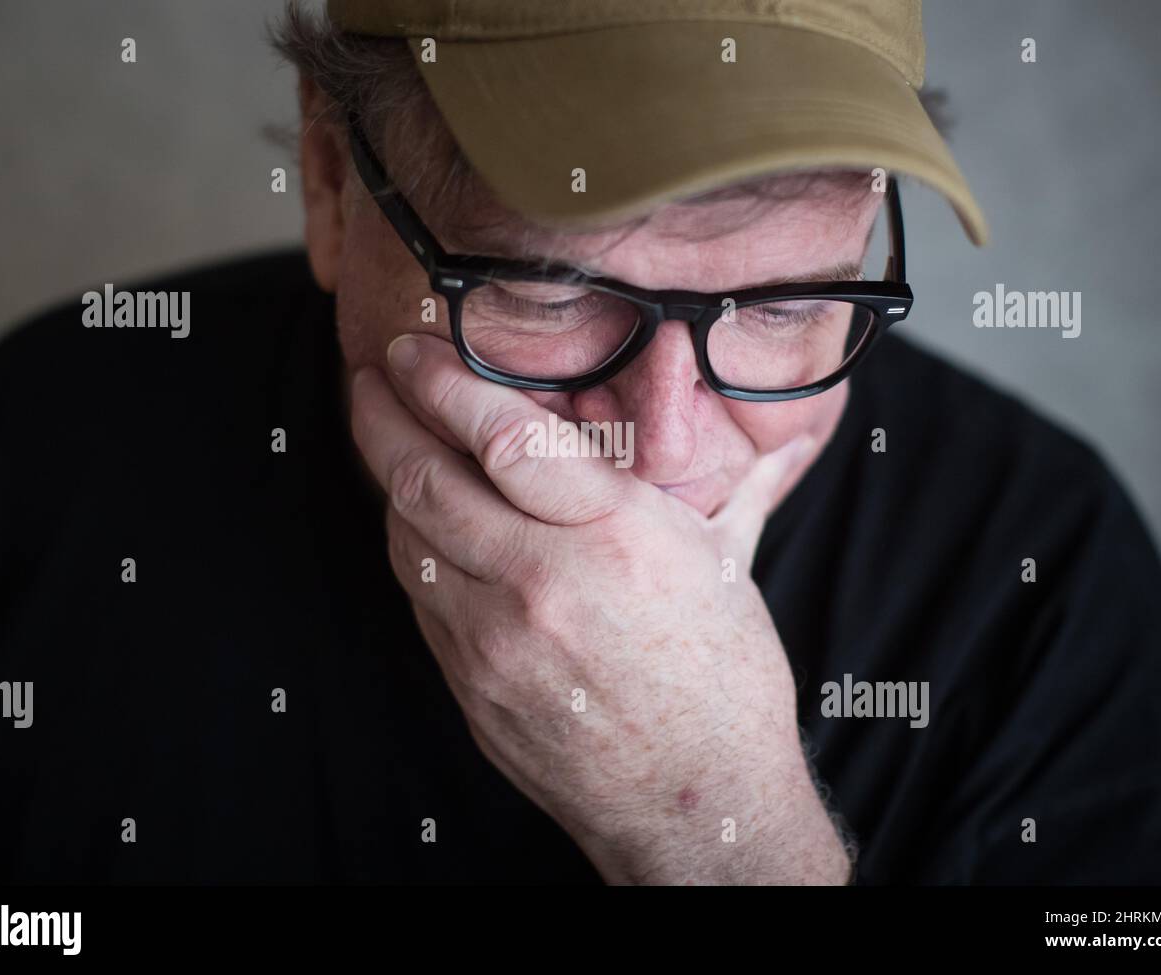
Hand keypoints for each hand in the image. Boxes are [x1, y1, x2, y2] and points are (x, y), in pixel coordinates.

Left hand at [350, 332, 849, 883]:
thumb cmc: (723, 683)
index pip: (504, 436)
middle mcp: (546, 585)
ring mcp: (496, 643)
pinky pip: (420, 598)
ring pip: (408, 538)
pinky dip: (412, 548)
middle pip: (426, 480)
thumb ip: (740, 486)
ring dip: (388, 479)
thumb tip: (790, 440)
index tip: (414, 349)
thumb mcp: (729, 567)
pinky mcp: (470, 685)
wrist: (695, 804)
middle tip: (371, 377)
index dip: (443, 382)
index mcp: (618, 539)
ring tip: (385, 437)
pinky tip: (420, 522)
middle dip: (383, 415)